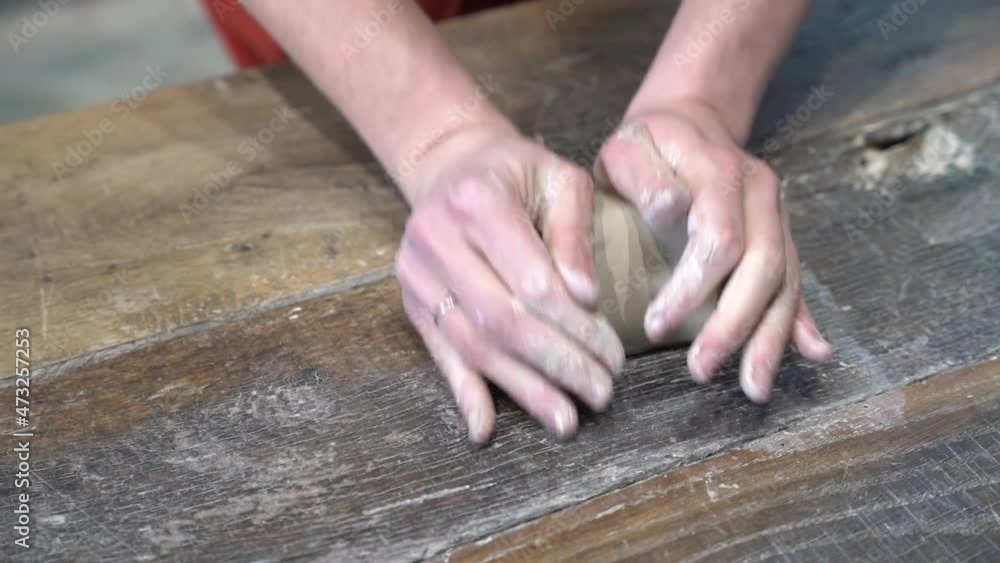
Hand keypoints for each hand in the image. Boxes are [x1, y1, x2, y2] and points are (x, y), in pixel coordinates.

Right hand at [396, 124, 624, 441]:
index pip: (530, 281)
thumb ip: (573, 233)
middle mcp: (435, 240)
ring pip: (474, 345)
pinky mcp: (411, 302)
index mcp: (476, 202)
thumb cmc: (516, 172)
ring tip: (566, 419)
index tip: (613, 352)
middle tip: (601, 392)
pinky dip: (464, 394)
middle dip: (557, 363)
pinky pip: (440, 354)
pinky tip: (485, 430)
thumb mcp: (558, 178)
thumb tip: (586, 298)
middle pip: (501, 320)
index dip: (574, 324)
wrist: (451, 167)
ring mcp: (417, 275)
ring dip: (523, 388)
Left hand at [596, 100, 832, 402]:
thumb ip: (641, 175)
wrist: (688, 121)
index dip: (693, 288)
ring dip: (770, 339)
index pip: (720, 238)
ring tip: (753, 388)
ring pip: (786, 283)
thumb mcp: (628, 146)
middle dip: (734, 326)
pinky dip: (803, 321)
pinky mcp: (779, 238)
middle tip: (700, 370)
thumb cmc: (646, 144)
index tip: (656, 326)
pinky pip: (796, 283)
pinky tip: (814, 353)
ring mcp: (777, 218)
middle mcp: (763, 196)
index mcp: (723, 171)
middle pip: (763, 268)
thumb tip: (669, 209)